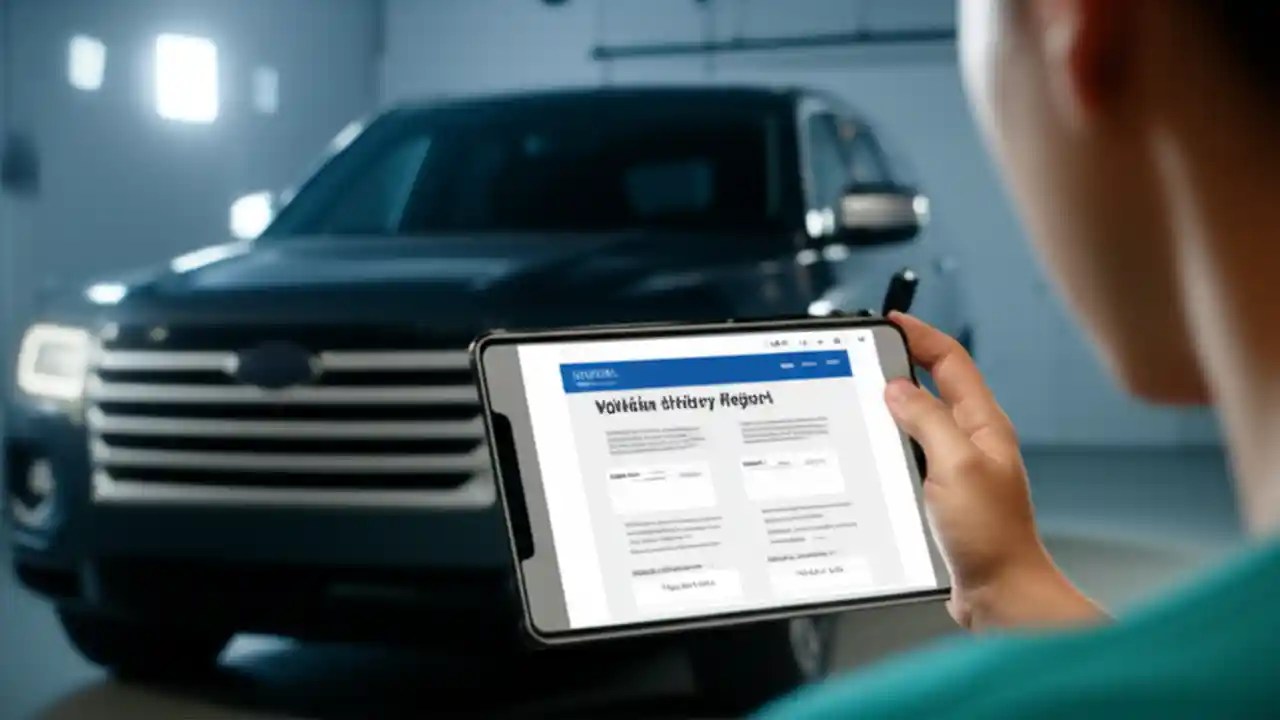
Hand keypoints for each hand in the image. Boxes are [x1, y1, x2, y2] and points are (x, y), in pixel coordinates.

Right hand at [884, 312, 1103, 630]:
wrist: (999, 593)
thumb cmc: (992, 536)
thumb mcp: (957, 466)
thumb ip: (927, 421)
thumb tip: (898, 388)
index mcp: (984, 425)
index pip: (951, 362)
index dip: (921, 335)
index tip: (891, 320)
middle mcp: (971, 442)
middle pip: (932, 387)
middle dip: (900, 365)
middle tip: (865, 354)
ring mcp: (956, 468)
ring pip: (917, 423)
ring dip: (890, 409)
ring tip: (860, 396)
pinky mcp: (940, 495)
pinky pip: (910, 457)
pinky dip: (888, 447)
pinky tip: (869, 454)